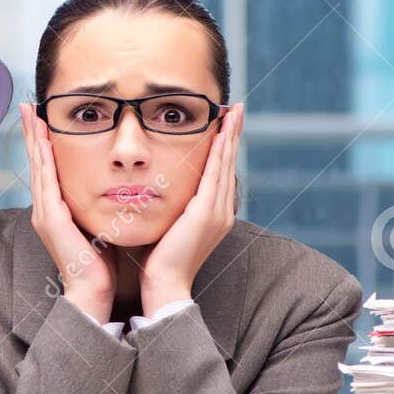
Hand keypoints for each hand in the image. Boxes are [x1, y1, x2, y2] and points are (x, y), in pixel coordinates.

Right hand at [21, 102, 116, 321]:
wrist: (92, 293)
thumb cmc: (100, 266)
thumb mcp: (99, 227)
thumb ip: (99, 208)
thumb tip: (114, 189)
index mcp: (56, 211)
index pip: (49, 169)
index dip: (44, 143)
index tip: (43, 119)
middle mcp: (45, 209)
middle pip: (38, 162)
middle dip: (33, 133)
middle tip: (28, 106)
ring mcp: (44, 213)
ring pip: (38, 167)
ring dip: (34, 139)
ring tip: (31, 115)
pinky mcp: (50, 219)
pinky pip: (46, 182)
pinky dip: (43, 159)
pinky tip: (43, 141)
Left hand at [140, 103, 242, 314]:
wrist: (164, 285)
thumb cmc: (158, 259)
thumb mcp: (168, 224)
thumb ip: (171, 206)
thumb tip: (158, 187)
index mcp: (214, 214)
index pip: (221, 171)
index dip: (225, 146)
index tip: (225, 122)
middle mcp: (221, 211)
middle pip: (229, 163)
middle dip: (232, 134)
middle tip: (235, 108)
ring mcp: (217, 212)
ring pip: (225, 164)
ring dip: (229, 135)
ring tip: (232, 112)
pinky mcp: (207, 212)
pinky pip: (216, 173)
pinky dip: (220, 150)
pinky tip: (221, 131)